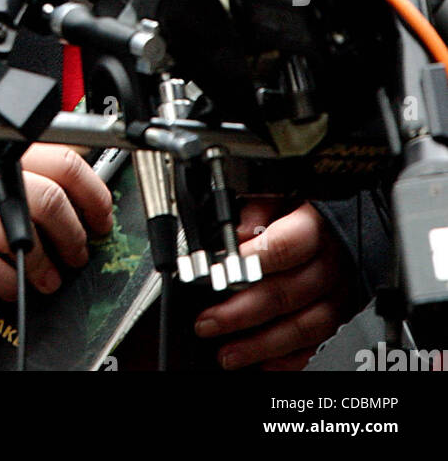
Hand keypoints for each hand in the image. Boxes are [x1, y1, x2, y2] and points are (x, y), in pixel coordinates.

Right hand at [0, 143, 113, 300]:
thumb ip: (37, 169)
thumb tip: (86, 192)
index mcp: (2, 151)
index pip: (64, 162)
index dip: (92, 195)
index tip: (100, 217)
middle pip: (49, 199)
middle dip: (72, 234)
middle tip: (77, 251)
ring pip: (22, 233)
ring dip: (45, 263)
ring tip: (50, 277)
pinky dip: (8, 281)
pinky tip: (15, 283)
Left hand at [194, 199, 357, 370]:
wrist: (345, 223)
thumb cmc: (309, 207)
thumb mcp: (285, 191)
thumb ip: (259, 205)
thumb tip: (237, 229)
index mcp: (318, 224)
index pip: (287, 245)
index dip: (253, 261)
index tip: (221, 272)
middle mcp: (334, 261)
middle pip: (289, 292)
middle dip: (242, 311)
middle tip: (209, 322)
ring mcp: (342, 292)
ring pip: (305, 326)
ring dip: (262, 345)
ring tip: (227, 353)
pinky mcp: (345, 314)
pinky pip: (321, 345)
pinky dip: (291, 359)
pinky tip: (264, 363)